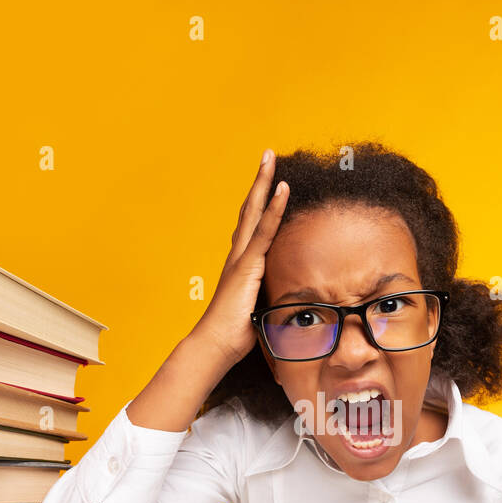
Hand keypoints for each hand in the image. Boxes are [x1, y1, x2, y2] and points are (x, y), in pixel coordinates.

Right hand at [192, 148, 289, 365]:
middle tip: (268, 155)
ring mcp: (241, 258)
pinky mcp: (247, 265)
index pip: (252, 227)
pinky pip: (264, 231)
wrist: (214, 346)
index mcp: (240, 266)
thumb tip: (286, 306)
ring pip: (254, 212)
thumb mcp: (257, 313)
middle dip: (259, 181)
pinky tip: (282, 189)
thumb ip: (268, 301)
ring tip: (271, 158)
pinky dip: (274, 208)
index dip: (260, 203)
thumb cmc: (234, 336)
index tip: (269, 183)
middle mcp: (237, 256)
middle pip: (250, 209)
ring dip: (263, 183)